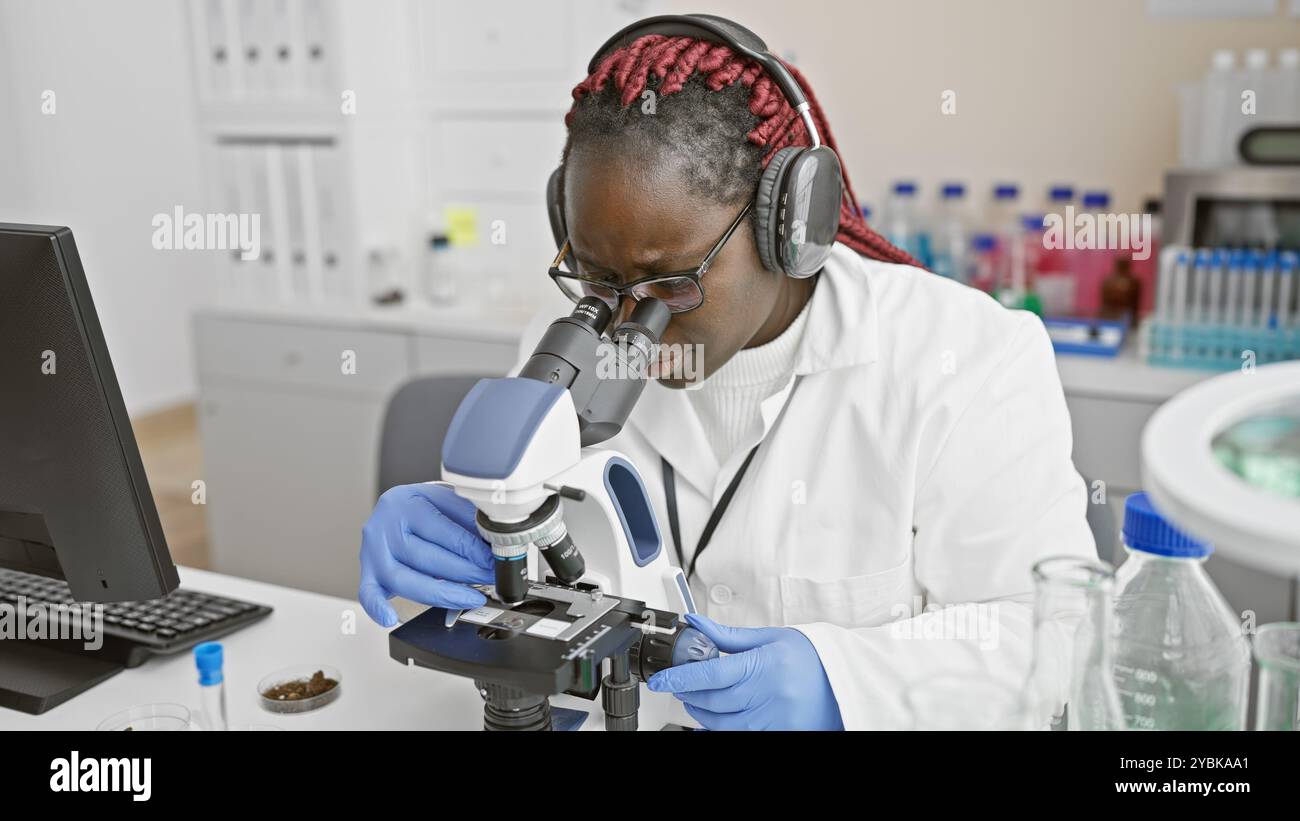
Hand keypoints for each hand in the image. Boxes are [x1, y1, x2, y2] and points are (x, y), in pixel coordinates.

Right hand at [358, 483, 493, 626]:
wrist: (396, 507)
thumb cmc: (424, 506)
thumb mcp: (447, 499)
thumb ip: (467, 518)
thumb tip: (493, 543)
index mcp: (405, 502)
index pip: (443, 531)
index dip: (473, 550)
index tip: (492, 562)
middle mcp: (384, 526)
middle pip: (426, 558)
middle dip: (465, 572)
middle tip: (489, 579)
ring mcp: (372, 551)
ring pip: (404, 580)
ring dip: (442, 593)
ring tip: (470, 598)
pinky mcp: (368, 571)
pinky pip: (368, 593)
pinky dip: (377, 608)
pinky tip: (391, 618)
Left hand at [646, 613, 843, 729]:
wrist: (846, 680)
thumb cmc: (810, 657)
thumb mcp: (770, 638)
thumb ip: (729, 636)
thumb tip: (697, 623)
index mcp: (764, 666)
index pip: (710, 673)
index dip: (680, 678)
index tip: (660, 680)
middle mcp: (768, 695)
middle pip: (713, 701)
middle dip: (689, 695)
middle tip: (679, 686)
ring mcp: (774, 719)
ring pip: (723, 724)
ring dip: (702, 714)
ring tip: (696, 702)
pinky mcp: (780, 733)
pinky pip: (740, 736)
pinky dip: (721, 730)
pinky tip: (713, 721)